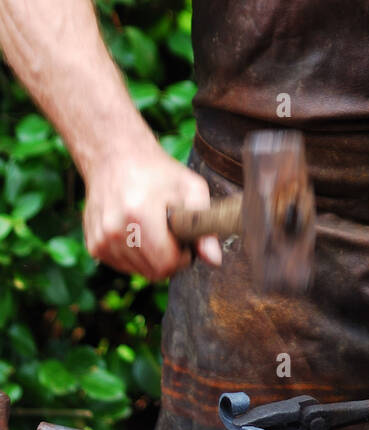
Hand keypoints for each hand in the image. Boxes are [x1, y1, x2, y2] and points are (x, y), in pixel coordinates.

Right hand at [82, 143, 221, 280]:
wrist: (116, 158)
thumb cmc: (159, 173)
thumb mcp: (191, 189)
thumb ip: (204, 226)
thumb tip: (215, 260)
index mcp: (138, 214)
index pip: (166, 264)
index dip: (184, 257)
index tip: (186, 241)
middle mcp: (113, 229)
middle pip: (153, 272)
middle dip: (170, 259)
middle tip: (172, 234)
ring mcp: (100, 239)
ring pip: (138, 272)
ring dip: (152, 258)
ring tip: (154, 229)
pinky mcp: (93, 245)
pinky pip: (123, 266)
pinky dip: (136, 256)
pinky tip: (138, 232)